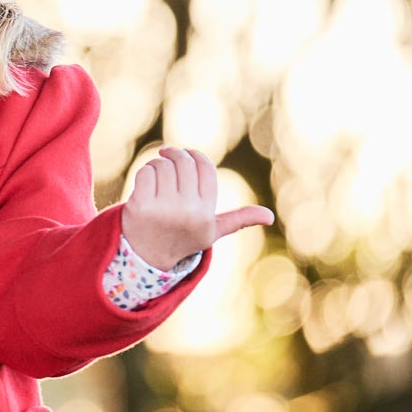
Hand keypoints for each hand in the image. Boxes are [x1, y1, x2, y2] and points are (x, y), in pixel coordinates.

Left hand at [120, 146, 274, 268]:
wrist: (148, 257)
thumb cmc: (183, 238)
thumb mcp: (212, 231)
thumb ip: (239, 219)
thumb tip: (270, 217)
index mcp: (206, 212)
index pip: (204, 167)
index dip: (194, 155)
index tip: (185, 155)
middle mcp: (187, 211)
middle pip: (184, 162)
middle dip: (175, 154)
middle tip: (167, 153)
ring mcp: (163, 209)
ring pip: (163, 165)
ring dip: (158, 163)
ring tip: (157, 173)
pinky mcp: (141, 206)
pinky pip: (145, 172)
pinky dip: (145, 172)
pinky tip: (145, 183)